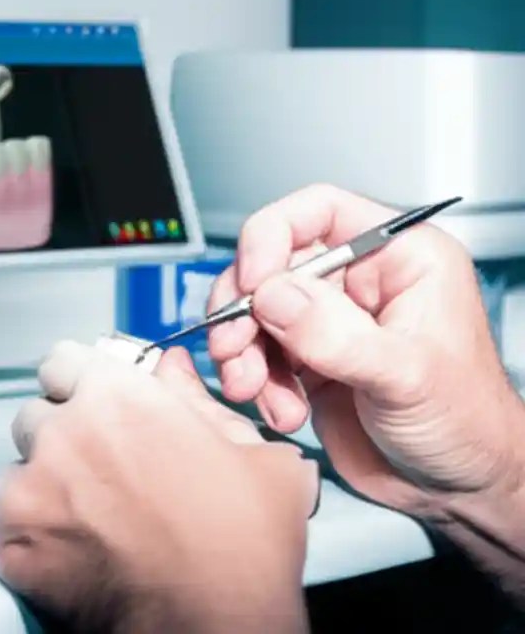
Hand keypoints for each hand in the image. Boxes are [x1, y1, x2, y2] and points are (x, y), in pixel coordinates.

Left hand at [0, 337, 316, 633]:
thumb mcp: (254, 455)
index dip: (79, 382)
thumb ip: (198, 401)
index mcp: (116, 398)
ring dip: (44, 486)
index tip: (91, 401)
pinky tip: (78, 552)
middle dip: (61, 436)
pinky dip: (35, 537)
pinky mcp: (12, 543)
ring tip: (93, 520)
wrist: (214, 624)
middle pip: (37, 416)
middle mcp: (63, 434)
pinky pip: (10, 525)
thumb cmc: (241, 548)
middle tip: (101, 472)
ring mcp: (30, 489)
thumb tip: (172, 371)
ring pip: (18, 470)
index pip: (63, 361)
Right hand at [208, 183, 524, 523]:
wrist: (458, 490)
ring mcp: (329, 322)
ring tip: (252, 387)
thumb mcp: (406, 375)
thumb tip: (273, 295)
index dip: (273, 236)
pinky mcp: (307, 361)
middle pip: (271, 264)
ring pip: (255, 312)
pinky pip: (256, 355)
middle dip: (244, 309)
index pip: (319, 211)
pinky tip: (283, 410)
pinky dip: (255, 383)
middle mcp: (359, 282)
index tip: (254, 280)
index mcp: (399, 259)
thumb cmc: (468, 423)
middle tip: (233, 347)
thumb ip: (336, 334)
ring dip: (242, 353)